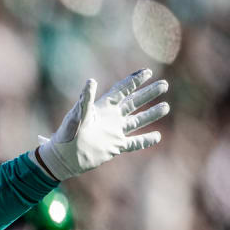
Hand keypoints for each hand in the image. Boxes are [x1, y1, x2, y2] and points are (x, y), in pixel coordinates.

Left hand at [36, 68, 169, 179]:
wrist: (63, 158)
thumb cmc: (67, 134)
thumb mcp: (77, 115)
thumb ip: (86, 99)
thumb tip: (91, 81)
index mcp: (102, 108)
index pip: (122, 90)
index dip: (134, 80)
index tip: (147, 71)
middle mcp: (111, 118)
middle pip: (134, 102)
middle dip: (148, 93)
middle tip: (164, 84)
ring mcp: (114, 132)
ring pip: (137, 121)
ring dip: (152, 114)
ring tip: (166, 106)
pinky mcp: (115, 147)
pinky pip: (134, 143)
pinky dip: (146, 140)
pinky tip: (157, 136)